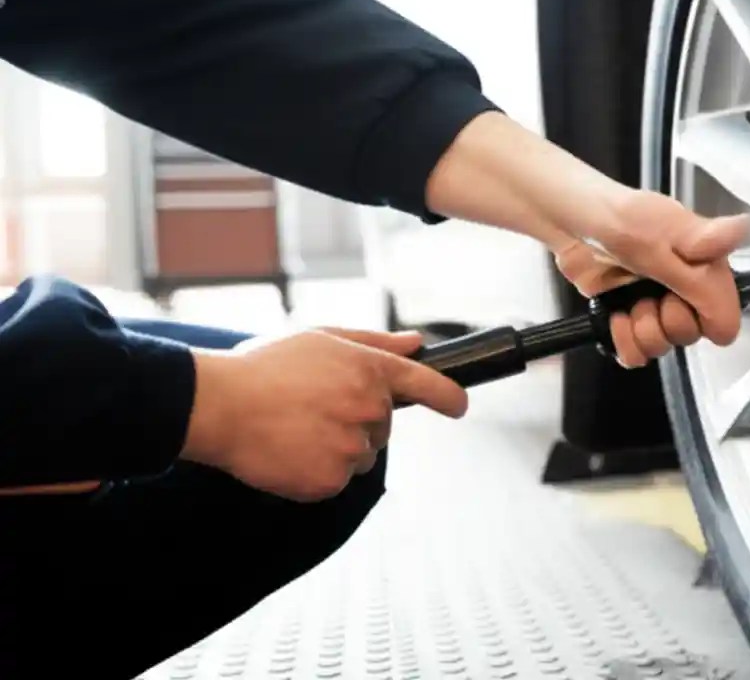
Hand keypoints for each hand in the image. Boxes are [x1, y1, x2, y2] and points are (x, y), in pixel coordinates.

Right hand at [182, 327, 466, 501]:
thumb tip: (416, 344)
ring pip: (362, 456)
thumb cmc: (265, 368)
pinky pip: (338, 480)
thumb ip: (375, 343)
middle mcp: (370, 408)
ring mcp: (353, 446)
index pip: (427, 384)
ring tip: (297, 428)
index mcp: (370, 370)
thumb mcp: (321, 339)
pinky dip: (319, 471)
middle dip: (357, 420)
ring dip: (339, 448)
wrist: (219, 406)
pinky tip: (290, 451)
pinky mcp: (332, 479)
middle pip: (383, 427)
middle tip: (312, 408)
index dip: (448, 397)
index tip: (459, 407)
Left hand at [553, 191, 749, 367]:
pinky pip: (637, 353)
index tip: (680, 299)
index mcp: (706, 268)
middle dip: (666, 323)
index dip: (703, 319)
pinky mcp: (631, 316)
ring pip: (663, 346)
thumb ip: (702, 249)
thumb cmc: (618, 218)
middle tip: (648, 296)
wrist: (571, 222)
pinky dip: (625, 343)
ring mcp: (657, 305)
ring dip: (642, 332)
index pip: (725, 320)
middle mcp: (687, 290)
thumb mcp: (661, 236)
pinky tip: (616, 319)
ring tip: (628, 306)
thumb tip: (747, 226)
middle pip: (691, 336)